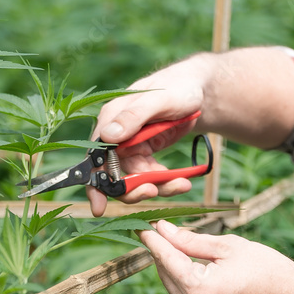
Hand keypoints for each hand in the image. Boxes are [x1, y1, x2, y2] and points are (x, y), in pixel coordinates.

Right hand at [88, 56, 209, 214]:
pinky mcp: (146, 152)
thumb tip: (107, 135)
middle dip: (132, 189)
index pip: (95, 156)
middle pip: (114, 174)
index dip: (95, 184)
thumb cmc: (178, 87)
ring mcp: (132, 145)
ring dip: (156, 186)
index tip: (99, 207)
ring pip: (135, 178)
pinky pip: (150, 174)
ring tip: (181, 184)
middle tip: (154, 191)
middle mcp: (117, 135)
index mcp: (112, 119)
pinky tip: (182, 180)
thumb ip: (134, 116)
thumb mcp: (159, 99)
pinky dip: (165, 181)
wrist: (199, 89)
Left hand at [140, 220, 293, 293]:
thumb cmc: (269, 270)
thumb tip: (164, 230)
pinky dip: (190, 293)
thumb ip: (191, 241)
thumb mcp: (229, 247)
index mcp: (199, 290)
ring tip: (186, 254)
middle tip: (163, 234)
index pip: (165, 259)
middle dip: (164, 255)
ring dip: (177, 274)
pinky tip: (201, 278)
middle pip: (167, 278)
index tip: (143, 226)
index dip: (153, 240)